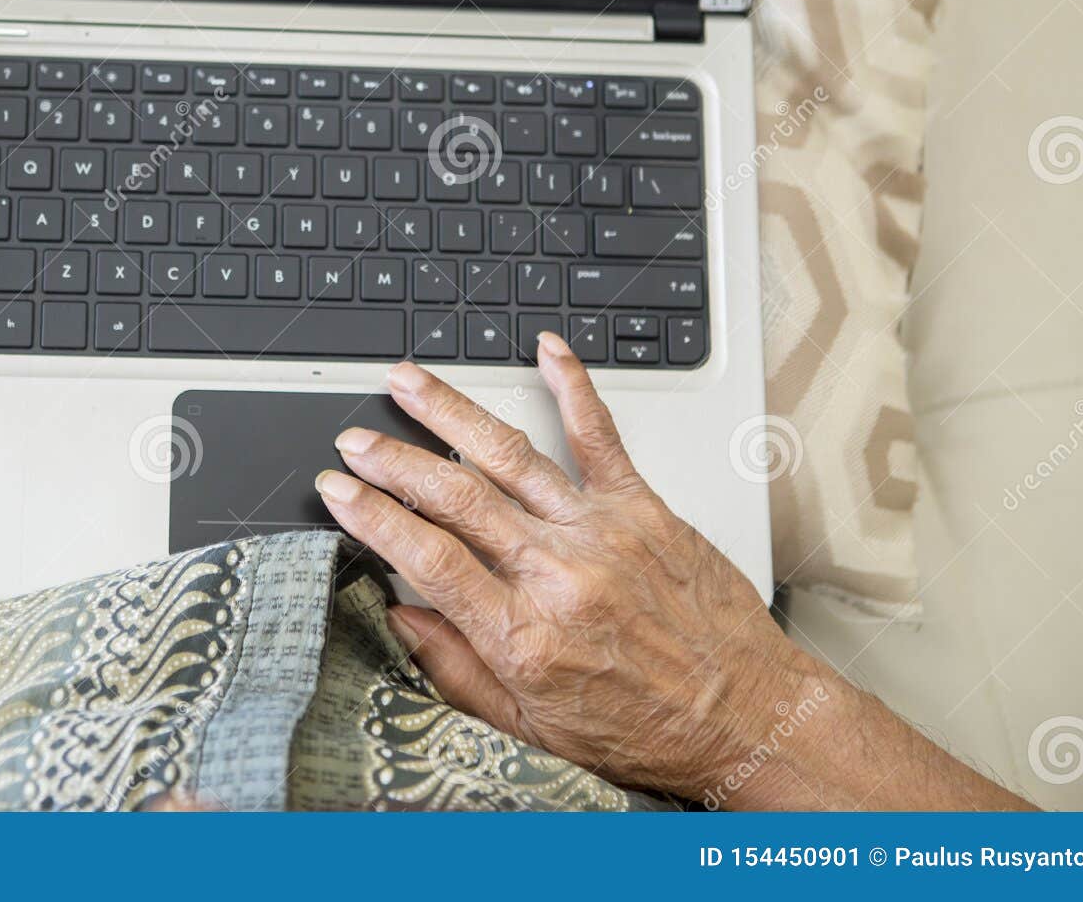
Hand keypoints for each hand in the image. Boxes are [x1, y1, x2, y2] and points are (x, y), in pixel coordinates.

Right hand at [314, 332, 811, 801]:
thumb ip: (457, 672)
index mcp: (525, 634)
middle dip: (394, 461)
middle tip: (354, 440)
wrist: (745, 716)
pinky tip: (547, 351)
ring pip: (510, 457)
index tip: (337, 492)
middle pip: (456, 497)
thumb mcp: (532, 729)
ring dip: (450, 412)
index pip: (427, 559)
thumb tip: (399, 621)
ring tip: (407, 383)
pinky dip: (572, 387)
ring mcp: (602, 532)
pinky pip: (601, 436)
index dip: (373, 518)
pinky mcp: (643, 508)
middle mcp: (560, 573)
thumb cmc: (646, 730)